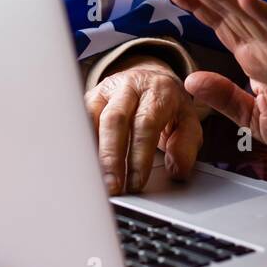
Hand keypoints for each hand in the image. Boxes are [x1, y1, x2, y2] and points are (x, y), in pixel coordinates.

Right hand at [84, 54, 203, 194]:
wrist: (151, 78)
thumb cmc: (168, 106)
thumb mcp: (188, 121)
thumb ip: (186, 144)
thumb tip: (178, 170)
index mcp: (157, 90)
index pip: (145, 124)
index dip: (139, 156)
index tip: (136, 183)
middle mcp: (129, 86)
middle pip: (114, 120)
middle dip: (111, 158)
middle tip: (112, 188)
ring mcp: (106, 90)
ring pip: (91, 119)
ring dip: (91, 153)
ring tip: (95, 180)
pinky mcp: (90, 97)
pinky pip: (79, 121)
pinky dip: (80, 144)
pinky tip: (83, 165)